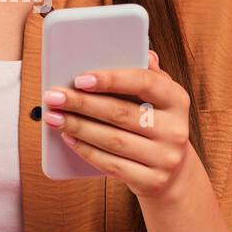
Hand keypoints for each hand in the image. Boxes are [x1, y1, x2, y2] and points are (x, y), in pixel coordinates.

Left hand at [42, 49, 196, 200]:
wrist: (173, 173)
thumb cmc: (156, 125)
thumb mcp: (159, 99)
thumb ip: (148, 76)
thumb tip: (144, 51)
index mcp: (177, 100)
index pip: (144, 82)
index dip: (111, 79)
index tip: (80, 79)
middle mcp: (175, 129)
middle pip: (121, 113)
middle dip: (82, 104)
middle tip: (53, 96)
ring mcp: (165, 157)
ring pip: (113, 140)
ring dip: (78, 127)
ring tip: (53, 117)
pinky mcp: (152, 181)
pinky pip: (112, 164)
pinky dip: (86, 150)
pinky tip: (68, 138)